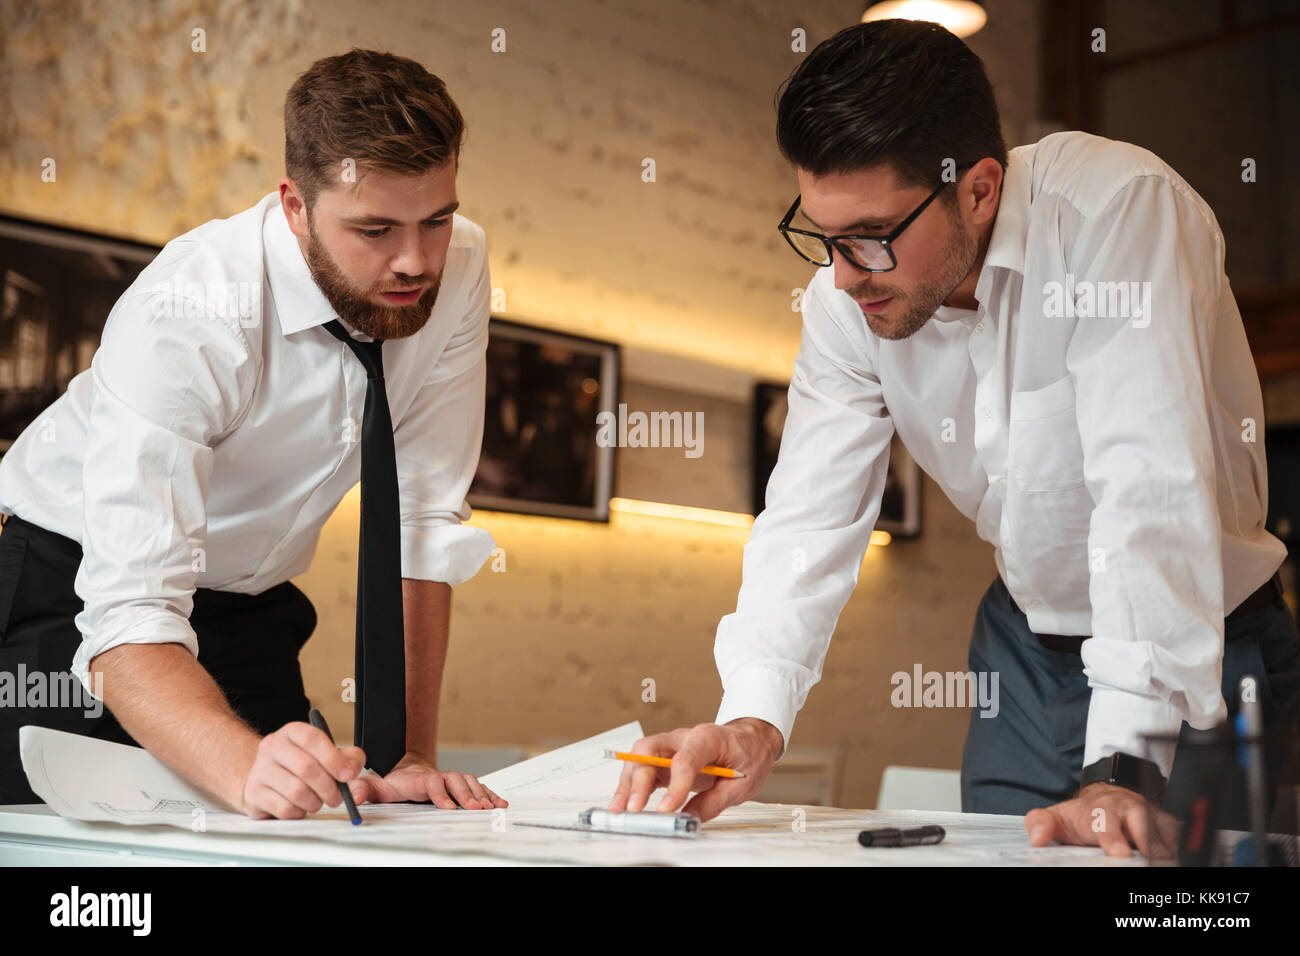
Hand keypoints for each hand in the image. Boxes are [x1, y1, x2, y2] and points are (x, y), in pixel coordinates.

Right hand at [240, 721, 365, 819]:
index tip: (347, 775)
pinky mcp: (254, 794)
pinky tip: (300, 807)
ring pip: (296, 791)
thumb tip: (353, 776)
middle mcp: (273, 746)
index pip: (313, 739)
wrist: (267, 779)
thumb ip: (349, 760)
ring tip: (318, 801)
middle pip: (306, 768)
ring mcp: (260, 770)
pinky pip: (284, 809)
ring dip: (315, 802)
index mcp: (293, 732)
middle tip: (337, 797)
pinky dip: (299, 812)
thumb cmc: (301, 766)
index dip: (333, 759)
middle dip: (329, 787)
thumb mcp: (328, 755)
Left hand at [346, 753, 507, 809]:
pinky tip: (499, 803)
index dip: (440, 794)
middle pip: (455, 780)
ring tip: (490, 807)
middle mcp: (437, 776)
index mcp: (417, 779)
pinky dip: (490, 794)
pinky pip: (478, 787)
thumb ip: (363, 789)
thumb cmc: (392, 781)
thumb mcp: (374, 786)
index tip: (447, 807)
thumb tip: (352, 794)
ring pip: (469, 782)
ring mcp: (450, 780)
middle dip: (466, 795)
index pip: (431, 782)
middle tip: (475, 809)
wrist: (406, 768)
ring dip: (481, 794)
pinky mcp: (459, 785)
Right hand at [607, 718, 782, 822]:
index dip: (675, 785)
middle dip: (639, 779)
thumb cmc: (747, 755)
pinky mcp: (664, 757)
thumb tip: (689, 817)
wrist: (750, 740)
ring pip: (640, 756)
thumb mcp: (742, 783)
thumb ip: (714, 801)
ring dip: (628, 782)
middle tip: (634, 807)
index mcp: (708, 738)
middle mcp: (684, 737)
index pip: (685, 759)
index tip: (667, 809)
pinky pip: (642, 766)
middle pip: (651, 750)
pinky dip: (630, 784)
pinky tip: (624, 801)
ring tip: (620, 807)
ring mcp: (671, 745)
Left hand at [1025, 782, 1179, 858]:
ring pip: (1164, 831)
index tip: (1119, 853)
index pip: (1106, 821)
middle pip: (1142, 823)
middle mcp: (1128, 809)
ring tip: (1164, 864)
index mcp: (1100, 810)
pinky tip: (1173, 860)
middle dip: (1148, 844)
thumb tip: (1036, 837)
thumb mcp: (1059, 817)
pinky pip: (1178, 836)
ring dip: (1165, 850)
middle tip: (1151, 862)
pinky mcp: (1167, 824)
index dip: (1113, 837)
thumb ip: (1042, 824)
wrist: (1106, 799)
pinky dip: (1177, 849)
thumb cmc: (1084, 815)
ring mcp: (1150, 815)